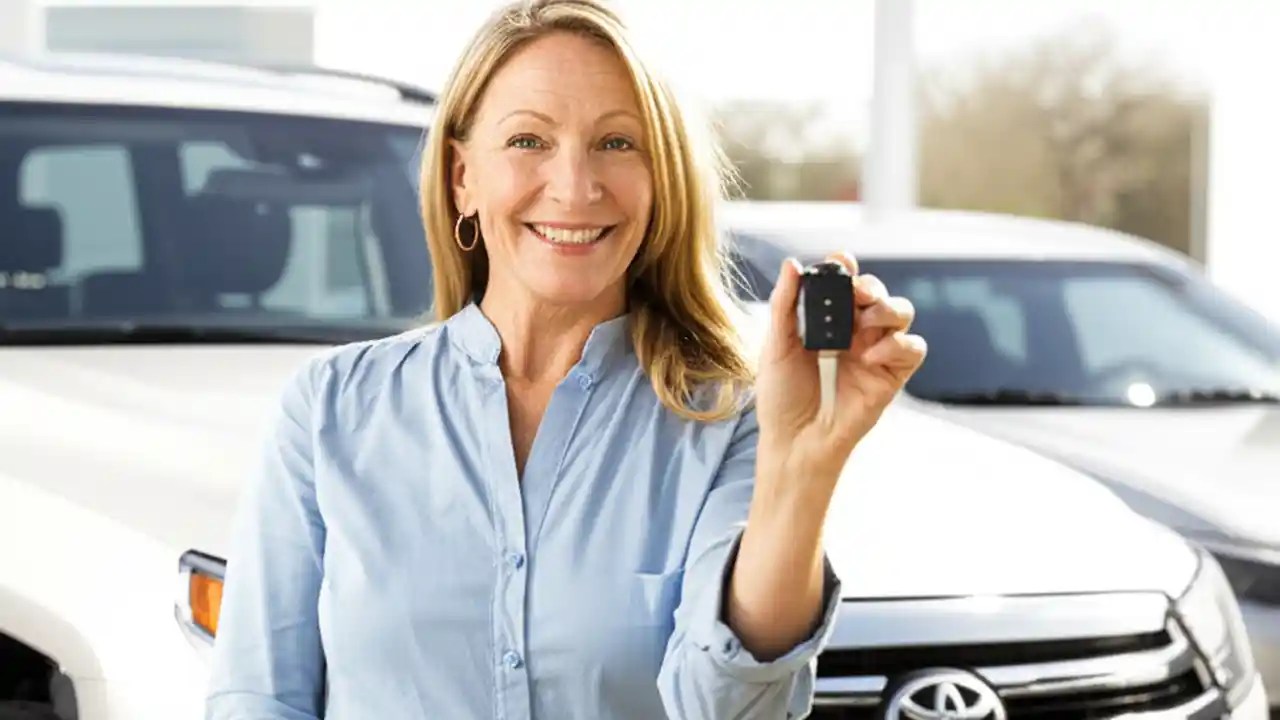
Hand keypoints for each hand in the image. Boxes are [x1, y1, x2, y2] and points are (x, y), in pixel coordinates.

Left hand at [754, 252, 926, 485]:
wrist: (794, 441)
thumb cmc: (782, 397)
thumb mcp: (776, 347)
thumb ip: (784, 305)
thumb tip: (792, 264)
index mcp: (827, 320)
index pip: (845, 283)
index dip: (846, 267)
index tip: (840, 260)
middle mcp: (855, 332)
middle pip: (878, 292)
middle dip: (870, 286)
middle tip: (855, 293)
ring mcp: (876, 352)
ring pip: (902, 312)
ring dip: (887, 309)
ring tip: (863, 325)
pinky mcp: (891, 376)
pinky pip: (913, 348)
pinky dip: (897, 345)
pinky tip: (868, 357)